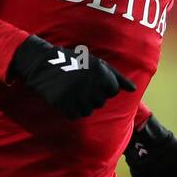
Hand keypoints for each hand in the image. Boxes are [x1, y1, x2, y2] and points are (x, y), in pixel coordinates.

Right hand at [10, 34, 135, 119]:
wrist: (43, 63)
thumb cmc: (73, 62)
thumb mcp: (96, 64)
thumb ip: (117, 76)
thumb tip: (133, 89)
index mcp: (101, 73)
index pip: (112, 90)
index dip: (103, 86)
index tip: (91, 78)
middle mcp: (91, 85)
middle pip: (101, 102)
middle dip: (92, 94)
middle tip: (78, 82)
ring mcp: (78, 96)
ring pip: (88, 110)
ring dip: (81, 103)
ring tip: (72, 89)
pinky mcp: (64, 104)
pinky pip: (75, 115)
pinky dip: (70, 109)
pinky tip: (65, 97)